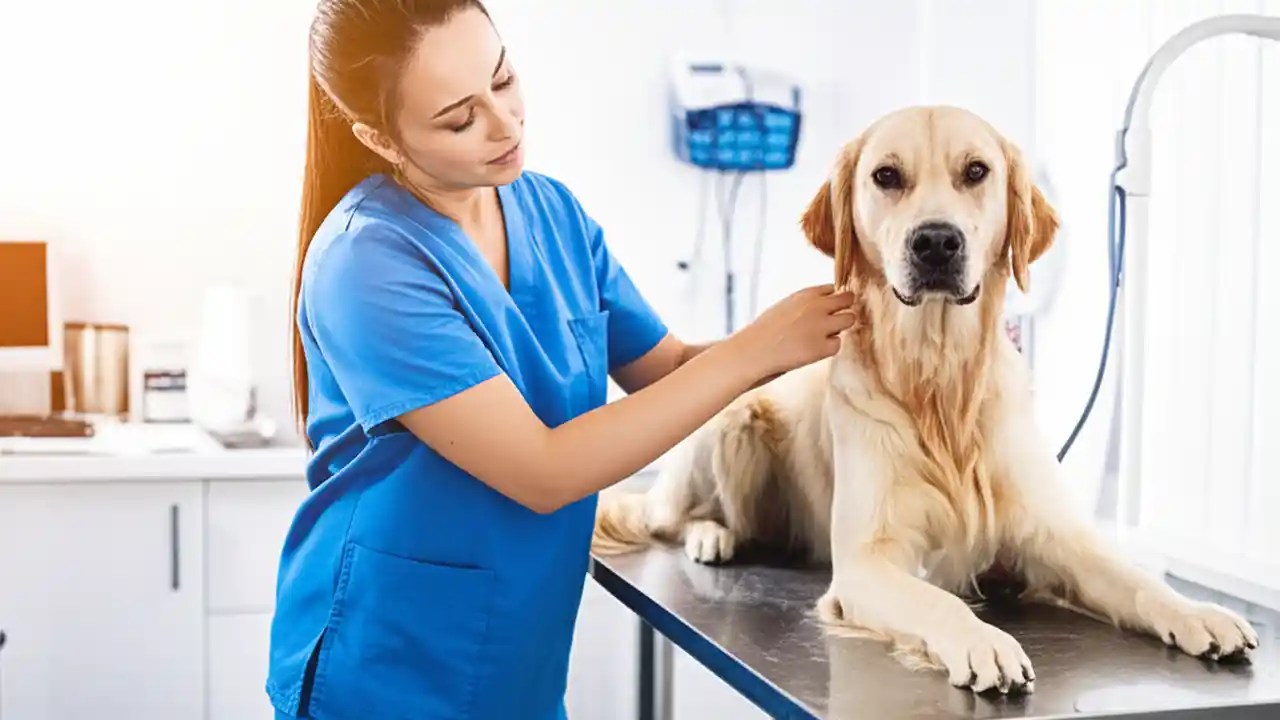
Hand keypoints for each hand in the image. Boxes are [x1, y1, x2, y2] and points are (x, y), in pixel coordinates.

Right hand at [729, 284, 854, 378]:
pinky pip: (837, 343)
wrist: (754, 351)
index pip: (832, 288)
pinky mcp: (824, 347)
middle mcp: (818, 306)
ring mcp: (823, 326)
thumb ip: (807, 304)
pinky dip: (828, 348)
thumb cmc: (766, 331)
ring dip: (840, 326)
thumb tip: (830, 305)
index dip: (830, 300)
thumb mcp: (786, 306)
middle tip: (834, 321)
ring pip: (849, 319)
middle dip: (844, 308)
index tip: (824, 309)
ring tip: (822, 335)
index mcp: (807, 294)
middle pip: (847, 299)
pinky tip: (811, 350)